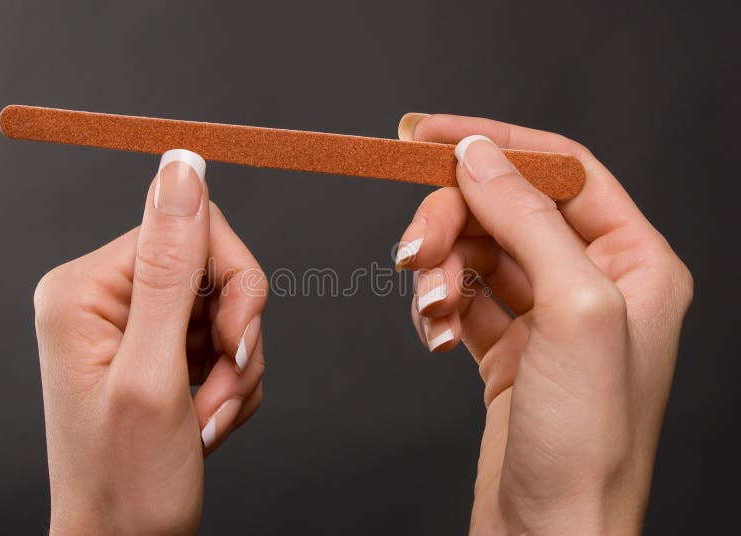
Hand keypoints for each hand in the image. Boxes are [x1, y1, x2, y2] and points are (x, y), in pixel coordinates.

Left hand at [34, 149, 267, 534]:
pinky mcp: (162, 350)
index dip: (234, 285)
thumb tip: (183, 166)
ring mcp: (137, 324)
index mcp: (86, 288)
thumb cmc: (128, 481)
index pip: (192, 229)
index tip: (234, 347)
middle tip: (222, 390)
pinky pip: (226, 340)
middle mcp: (107, 296)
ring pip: (229, 308)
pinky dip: (235, 382)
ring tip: (208, 419)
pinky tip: (209, 420)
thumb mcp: (154, 371)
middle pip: (216, 268)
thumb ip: (171, 264)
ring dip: (237, 369)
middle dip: (236, 335)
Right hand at [395, 114, 691, 534]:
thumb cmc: (587, 443)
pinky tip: (433, 333)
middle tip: (413, 250)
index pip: (560, 168)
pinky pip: (462, 296)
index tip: (426, 134)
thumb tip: (478, 154)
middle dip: (450, 221)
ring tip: (428, 309)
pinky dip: (437, 304)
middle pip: (505, 210)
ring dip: (439, 269)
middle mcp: (595, 283)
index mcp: (636, 262)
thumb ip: (528, 219)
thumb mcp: (574, 311)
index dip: (493, 142)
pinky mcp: (508, 348)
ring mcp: (548, 317)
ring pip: (475, 252)